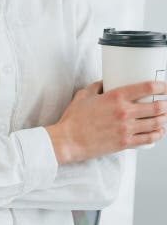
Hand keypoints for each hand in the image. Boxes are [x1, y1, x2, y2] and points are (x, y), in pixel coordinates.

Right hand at [46, 80, 166, 163]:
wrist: (67, 141)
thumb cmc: (73, 120)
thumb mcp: (83, 96)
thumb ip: (97, 86)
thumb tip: (106, 81)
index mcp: (116, 97)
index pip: (148, 87)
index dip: (162, 86)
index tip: (164, 87)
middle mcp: (124, 112)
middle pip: (158, 106)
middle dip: (166, 104)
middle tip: (165, 103)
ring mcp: (126, 128)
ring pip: (157, 122)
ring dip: (164, 119)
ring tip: (163, 117)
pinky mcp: (125, 142)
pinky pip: (149, 138)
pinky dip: (158, 134)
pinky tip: (158, 131)